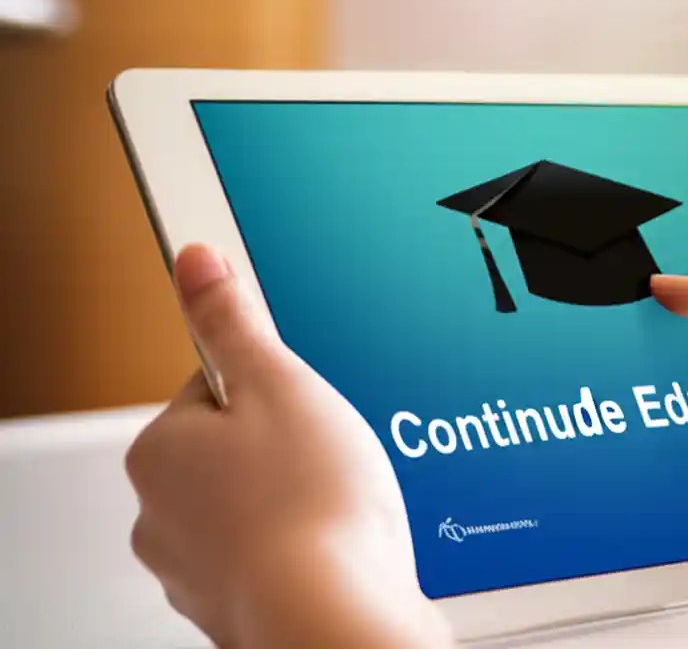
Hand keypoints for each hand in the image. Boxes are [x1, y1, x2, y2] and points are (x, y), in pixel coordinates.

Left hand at [126, 245, 450, 647]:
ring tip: (342, 505)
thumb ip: (233, 321)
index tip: (306, 407)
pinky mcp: (240, 608)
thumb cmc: (310, 511)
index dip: (275, 389)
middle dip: (289, 449)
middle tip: (331, 456)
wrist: (335, 619)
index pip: (215, 389)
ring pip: (258, 507)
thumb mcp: (279, 384)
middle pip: (236, 452)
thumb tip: (194, 261)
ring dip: (300, 501)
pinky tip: (341, 545)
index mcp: (159, 451)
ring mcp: (197, 570)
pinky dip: (309, 549)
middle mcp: (161, 516)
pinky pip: (278, 557)